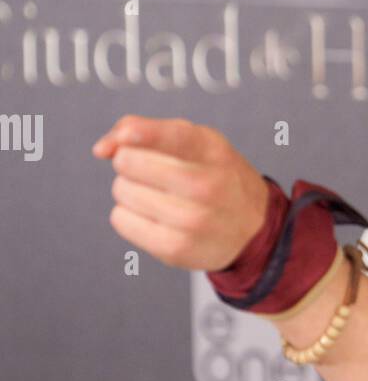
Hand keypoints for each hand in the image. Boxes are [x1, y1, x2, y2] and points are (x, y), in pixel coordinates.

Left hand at [92, 115, 270, 270]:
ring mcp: (192, 221)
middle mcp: (206, 186)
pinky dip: (128, 215)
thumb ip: (145, 130)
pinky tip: (152, 216)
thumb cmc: (215, 176)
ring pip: (122, 191)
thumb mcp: (196, 141)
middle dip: (128, 162)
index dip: (142, 133)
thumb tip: (102, 148)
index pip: (172, 136)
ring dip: (129, 190)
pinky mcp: (175, 250)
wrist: (253, 228)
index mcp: (212, 151)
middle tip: (150, 171)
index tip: (126, 136)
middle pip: (130, 163)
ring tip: (157, 195)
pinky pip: (121, 220)